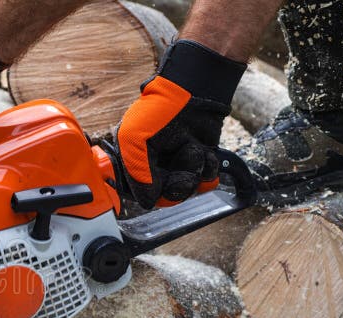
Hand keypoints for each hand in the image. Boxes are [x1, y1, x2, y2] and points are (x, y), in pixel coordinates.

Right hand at [117, 40, 246, 208]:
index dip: (151, 193)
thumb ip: (137, 174)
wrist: (195, 90)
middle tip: (182, 171)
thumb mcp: (134, 139)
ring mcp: (179, 165)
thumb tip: (147, 202)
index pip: (140, 195)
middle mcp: (156, 167)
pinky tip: (205, 153)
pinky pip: (206, 179)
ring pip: (188, 189)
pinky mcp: (200, 160)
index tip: (159, 184)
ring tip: (192, 149)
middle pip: (167, 197)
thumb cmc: (158, 109)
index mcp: (134, 164)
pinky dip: (209, 168)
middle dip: (178, 185)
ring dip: (193, 172)